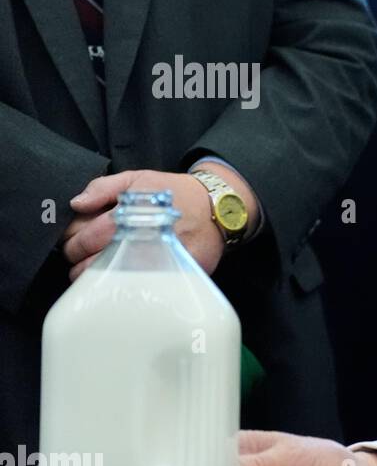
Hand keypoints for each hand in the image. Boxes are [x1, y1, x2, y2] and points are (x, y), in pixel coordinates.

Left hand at [63, 164, 255, 279]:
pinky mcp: (173, 275)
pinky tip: (120, 277)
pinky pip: (139, 287)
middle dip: (78, 260)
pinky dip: (124, 284)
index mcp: (129, 215)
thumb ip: (103, 187)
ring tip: (95, 270)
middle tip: (78, 257)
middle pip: (93, 260)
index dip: (71, 240)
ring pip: (112, 278)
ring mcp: (157, 261)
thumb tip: (76, 204)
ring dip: (95, 277)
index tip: (69, 241)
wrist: (217, 208)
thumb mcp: (139, 178)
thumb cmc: (175, 193)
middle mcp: (142, 240)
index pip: (85, 236)